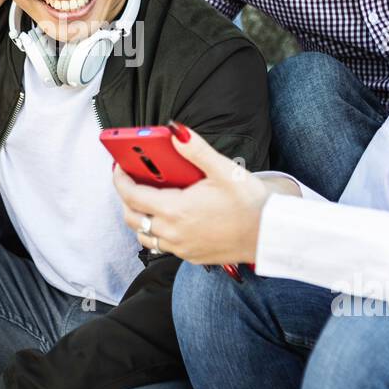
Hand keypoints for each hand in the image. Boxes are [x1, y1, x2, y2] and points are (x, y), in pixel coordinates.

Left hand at [110, 124, 270, 266]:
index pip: (131, 195)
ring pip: (144, 235)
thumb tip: (175, 131)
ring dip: (139, 218)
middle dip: (126, 198)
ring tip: (147, 199)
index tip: (118, 168)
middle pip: (132, 217)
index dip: (120, 179)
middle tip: (131, 181)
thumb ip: (195, 150)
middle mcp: (173, 232)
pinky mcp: (191, 257)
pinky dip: (156, 232)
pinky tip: (170, 218)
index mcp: (176, 210)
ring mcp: (181, 248)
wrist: (270, 235)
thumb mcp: (224, 170)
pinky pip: (162, 246)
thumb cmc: (250, 203)